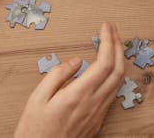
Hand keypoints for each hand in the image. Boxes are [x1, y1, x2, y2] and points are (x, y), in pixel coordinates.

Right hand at [14, 23, 124, 137]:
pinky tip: (107, 69)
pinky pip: (113, 94)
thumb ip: (57, 76)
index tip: (106, 27)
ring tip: (112, 45)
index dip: (108, 41)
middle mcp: (94, 104)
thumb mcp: (36, 99)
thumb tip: (76, 61)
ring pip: (119, 82)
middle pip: (118, 70)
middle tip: (112, 30)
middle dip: (118, 45)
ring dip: (119, 60)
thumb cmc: (34, 131)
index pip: (104, 62)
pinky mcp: (98, 122)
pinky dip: (115, 75)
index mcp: (78, 95)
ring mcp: (98, 114)